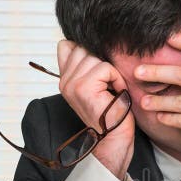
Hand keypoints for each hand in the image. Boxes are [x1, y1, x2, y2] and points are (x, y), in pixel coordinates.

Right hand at [57, 40, 134, 179]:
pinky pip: (105, 68)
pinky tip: (116, 93)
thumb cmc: (112, 112)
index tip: (99, 74)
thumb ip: (87, 66)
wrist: (114, 138)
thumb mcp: (97, 85)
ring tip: (112, 89)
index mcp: (64, 79)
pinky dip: (116, 79)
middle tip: (108, 85)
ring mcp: (71, 84)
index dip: (87, 53)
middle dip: (102, 63)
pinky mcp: (83, 88)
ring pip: (94, 57)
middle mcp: (64, 81)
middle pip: (83, 48)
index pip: (67, 46)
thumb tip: (89, 42)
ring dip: (110, 72)